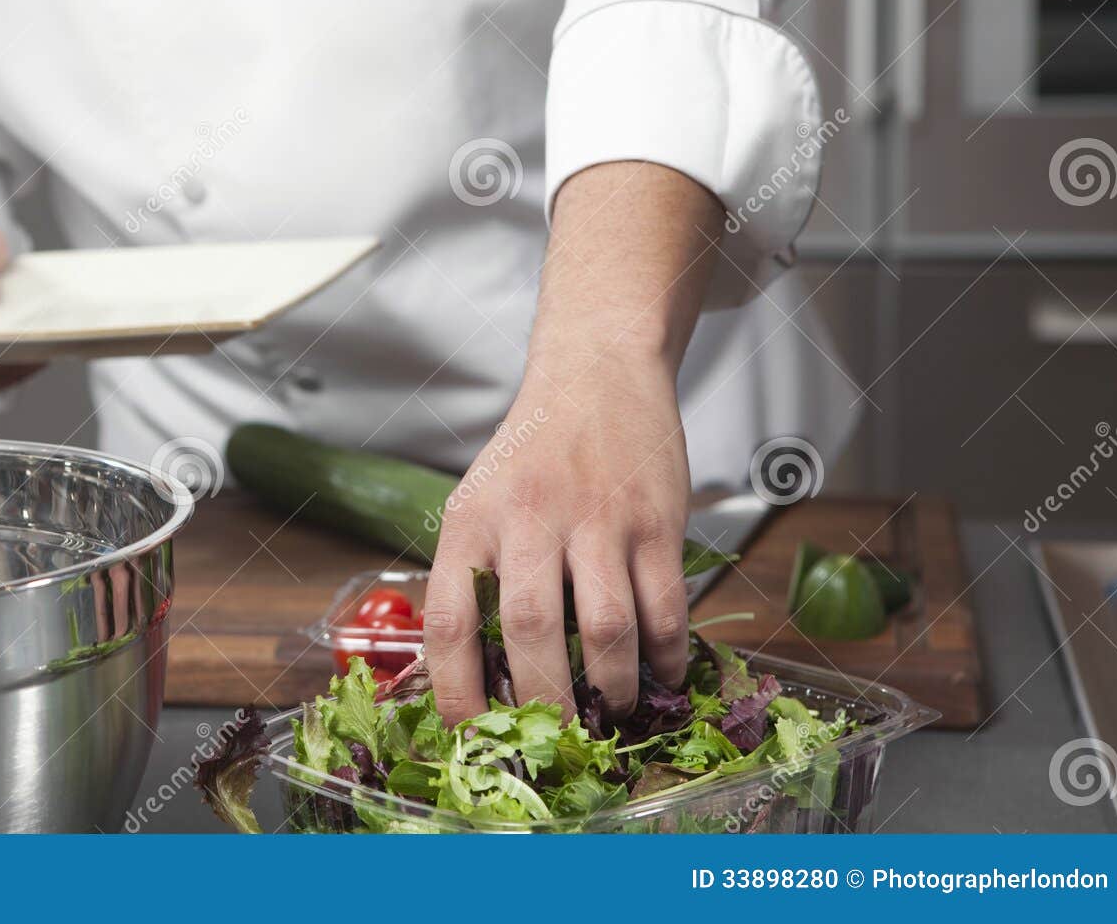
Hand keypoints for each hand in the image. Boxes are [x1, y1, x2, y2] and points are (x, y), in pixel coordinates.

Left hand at [422, 350, 690, 726]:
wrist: (596, 373)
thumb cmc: (533, 451)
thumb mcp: (478, 500)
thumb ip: (472, 574)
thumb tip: (469, 675)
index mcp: (471, 521)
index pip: (450, 619)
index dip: (456, 689)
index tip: (472, 734)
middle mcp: (529, 518)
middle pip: (532, 631)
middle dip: (544, 703)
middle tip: (555, 742)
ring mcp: (597, 518)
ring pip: (607, 627)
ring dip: (611, 687)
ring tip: (610, 711)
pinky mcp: (655, 520)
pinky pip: (666, 606)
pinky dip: (666, 656)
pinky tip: (661, 676)